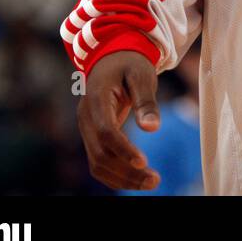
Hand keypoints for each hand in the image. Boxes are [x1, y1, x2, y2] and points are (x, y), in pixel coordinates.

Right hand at [77, 51, 161, 190]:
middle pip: (100, 154)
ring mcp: (86, 129)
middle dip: (126, 172)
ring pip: (97, 163)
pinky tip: (136, 179)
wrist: (112, 57)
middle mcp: (86, 117)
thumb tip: (152, 129)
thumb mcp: (142, 74)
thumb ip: (146, 101)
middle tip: (155, 180)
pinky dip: (115, 174)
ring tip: (150, 183)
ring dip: (121, 178)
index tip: (144, 163)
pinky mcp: (92, 136)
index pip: (106, 132)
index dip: (123, 150)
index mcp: (96, 99)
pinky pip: (99, 161)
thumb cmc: (130, 63)